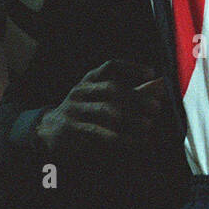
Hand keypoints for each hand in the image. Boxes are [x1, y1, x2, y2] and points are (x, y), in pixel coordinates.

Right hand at [35, 60, 172, 162]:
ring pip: (106, 111)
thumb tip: (159, 83)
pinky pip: (99, 131)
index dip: (131, 67)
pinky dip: (120, 137)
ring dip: (131, 119)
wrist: (49, 131)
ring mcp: (75, 108)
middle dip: (136, 98)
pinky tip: (135, 141)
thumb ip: (131, 92)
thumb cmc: (85, 112)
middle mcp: (81, 90)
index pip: (110, 66)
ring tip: (148, 126)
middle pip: (112, 89)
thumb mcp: (104, 99)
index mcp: (90, 80)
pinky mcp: (72, 128)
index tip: (151, 72)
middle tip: (156, 108)